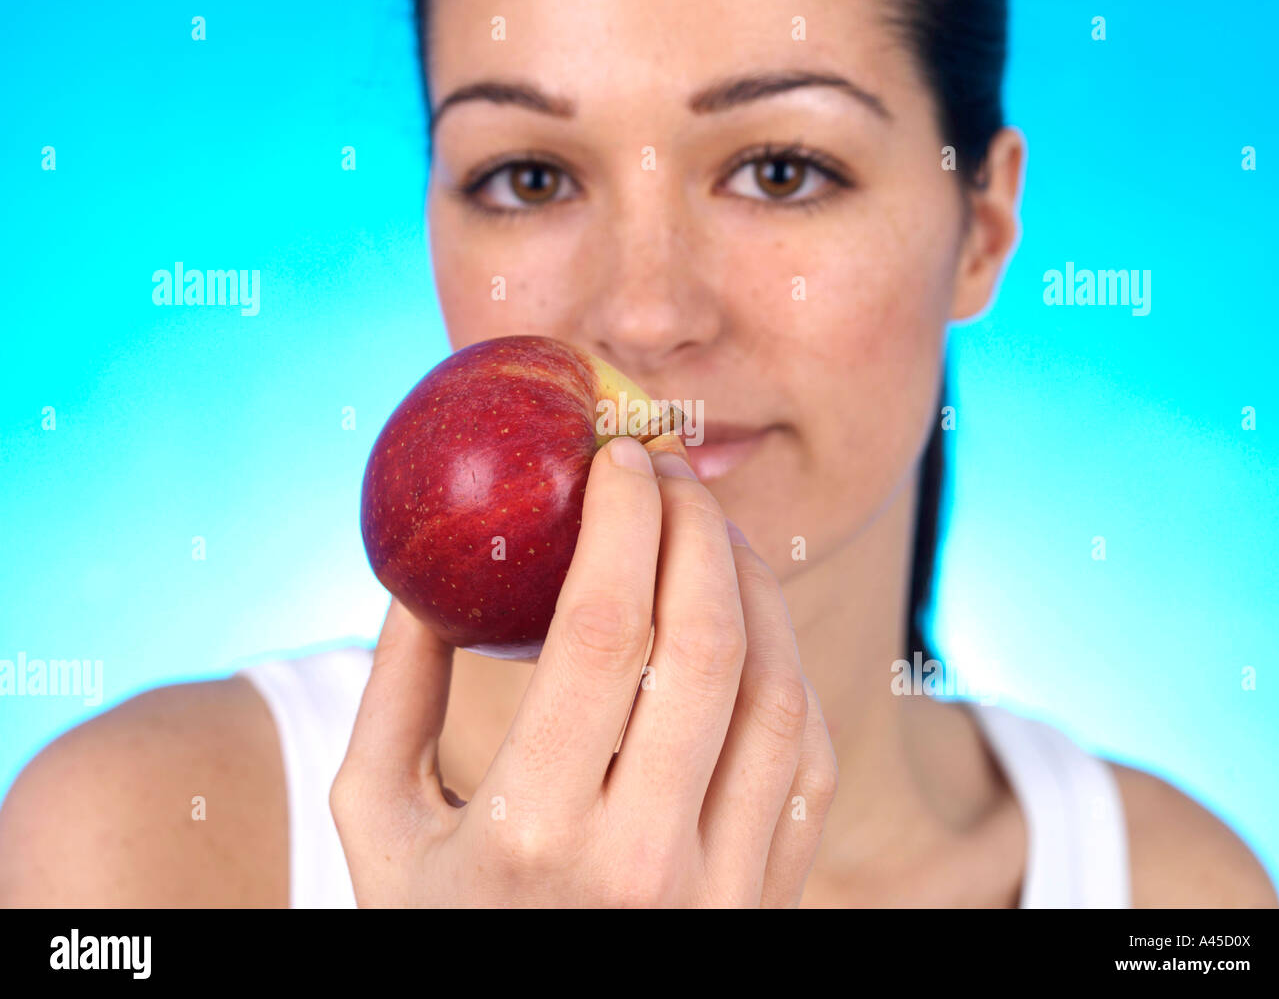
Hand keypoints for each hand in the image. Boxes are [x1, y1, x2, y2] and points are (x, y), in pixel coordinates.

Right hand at [330, 436, 837, 906]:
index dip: (624, 519)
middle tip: (671, 467)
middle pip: (705, 645)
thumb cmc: (433, 924)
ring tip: (712, 528)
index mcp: (530, 833)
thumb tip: (425, 563)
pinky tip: (750, 617)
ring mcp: (721, 891)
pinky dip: (788, 667)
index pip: (604, 629)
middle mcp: (641, 864)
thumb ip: (392, 686)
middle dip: (696, 527)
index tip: (618, 454)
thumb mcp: (374, 819)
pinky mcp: (766, 901)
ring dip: (755, 585)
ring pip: (777, 694)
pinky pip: (805, 761)